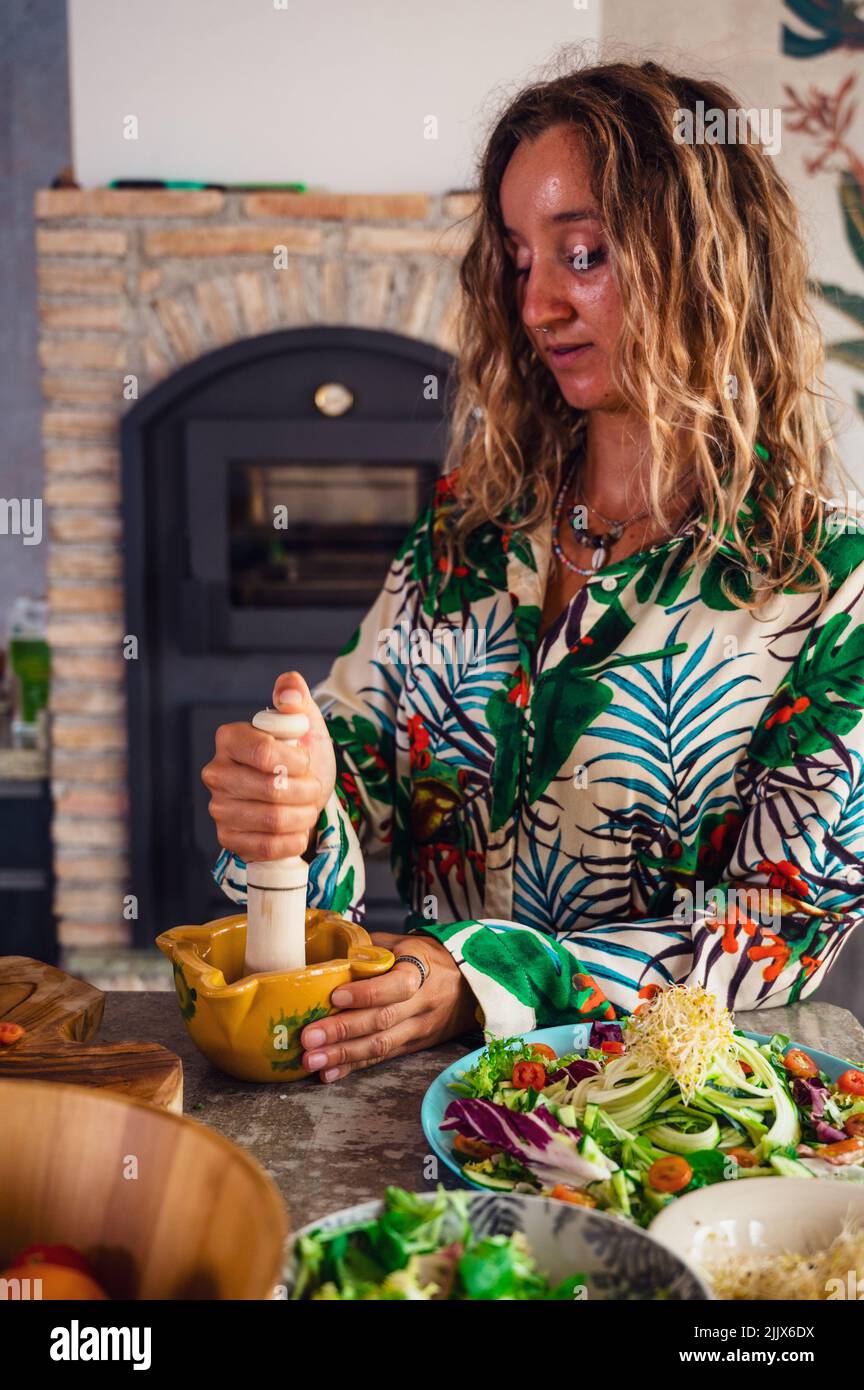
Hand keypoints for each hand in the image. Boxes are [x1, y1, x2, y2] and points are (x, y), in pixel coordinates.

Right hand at [202, 671, 336, 861]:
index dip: (296, 761)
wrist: (302, 796)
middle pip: (272, 790)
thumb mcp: (305, 724)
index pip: (264, 753)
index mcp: (229, 738)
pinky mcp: (228, 839)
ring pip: (273, 820)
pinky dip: (293, 840)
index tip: (306, 760)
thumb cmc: (300, 757)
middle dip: (306, 791)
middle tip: (314, 788)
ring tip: (307, 806)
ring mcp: (219, 808)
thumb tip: (289, 687)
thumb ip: (295, 699)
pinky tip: (296, 828)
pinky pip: (268, 847)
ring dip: (303, 815)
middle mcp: (216, 773)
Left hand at [300, 933, 477, 1081]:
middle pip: (382, 1020)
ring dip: (343, 1055)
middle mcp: (422, 1003)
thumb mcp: (404, 943)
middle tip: (308, 1038)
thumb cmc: (426, 958)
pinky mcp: (413, 1046)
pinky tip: (329, 1073)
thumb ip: (370, 948)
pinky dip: (354, 1067)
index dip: (366, 993)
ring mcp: (418, 1029)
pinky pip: (382, 1058)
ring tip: (311, 1060)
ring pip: (380, 1045)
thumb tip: (327, 951)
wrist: (469, 986)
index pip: (396, 985)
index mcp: (420, 970)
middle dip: (342, 1031)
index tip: (336, 997)